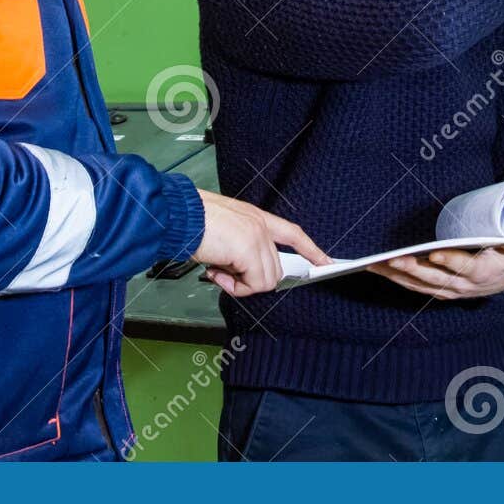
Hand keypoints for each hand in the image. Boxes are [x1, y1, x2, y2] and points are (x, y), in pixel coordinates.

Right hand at [193, 190, 329, 296]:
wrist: (178, 216)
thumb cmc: (191, 221)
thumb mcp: (224, 232)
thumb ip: (239, 249)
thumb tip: (239, 273)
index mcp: (255, 216)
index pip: (293, 233)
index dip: (311, 249)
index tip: (326, 262)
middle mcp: (260, 225)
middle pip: (276, 268)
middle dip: (251, 279)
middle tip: (223, 274)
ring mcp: (257, 237)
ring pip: (267, 279)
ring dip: (241, 285)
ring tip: (217, 272)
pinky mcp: (249, 250)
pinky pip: (254, 284)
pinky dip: (235, 287)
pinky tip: (216, 274)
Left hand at [366, 230, 503, 299]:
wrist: (503, 280)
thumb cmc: (503, 256)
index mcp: (482, 272)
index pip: (465, 267)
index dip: (450, 261)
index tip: (434, 254)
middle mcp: (463, 286)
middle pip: (436, 278)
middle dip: (414, 269)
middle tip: (394, 259)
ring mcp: (448, 291)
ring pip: (420, 284)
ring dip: (397, 275)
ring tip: (376, 264)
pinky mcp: (437, 291)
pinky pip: (413, 286)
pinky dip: (396, 279)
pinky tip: (379, 269)